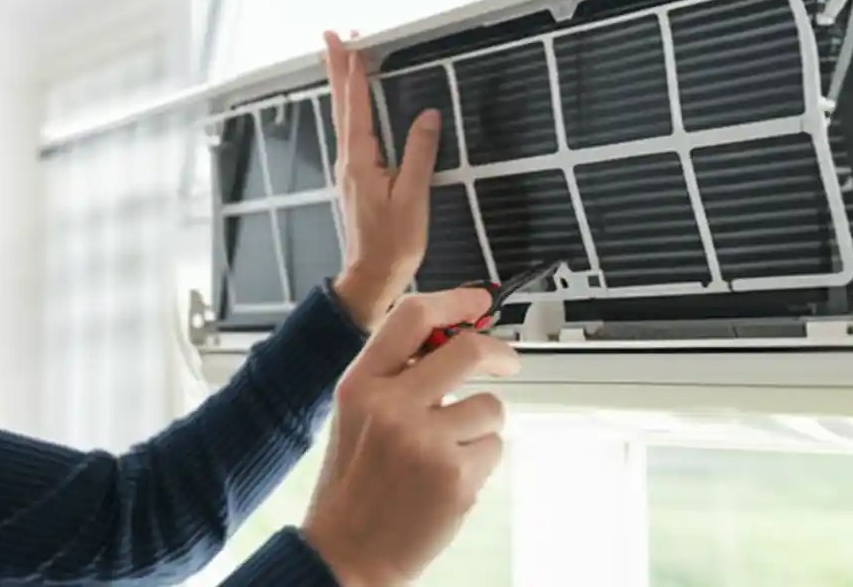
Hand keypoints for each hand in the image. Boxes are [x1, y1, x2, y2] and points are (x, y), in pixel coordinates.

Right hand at [302, 288, 519, 586]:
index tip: (478, 302)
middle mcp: (390, 405)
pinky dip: (480, 460)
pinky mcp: (455, 474)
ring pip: (490, 405)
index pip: (411, 317)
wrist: (346, 551)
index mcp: (360, 384)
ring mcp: (425, 440)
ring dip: (481, 425)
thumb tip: (452, 341)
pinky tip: (448, 479)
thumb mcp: (356, 415)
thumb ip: (395, 375)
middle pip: (468, 350)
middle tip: (506, 360)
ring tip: (448, 452)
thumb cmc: (354, 484)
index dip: (454, 301)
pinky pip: (493, 446)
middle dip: (498, 351)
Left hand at [323, 30, 440, 331]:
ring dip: (343, 86)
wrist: (371, 277)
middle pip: (342, 105)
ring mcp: (349, 171)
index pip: (355, 106)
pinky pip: (351, 134)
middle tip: (333, 36)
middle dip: (339, 68)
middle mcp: (348, 161)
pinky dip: (351, 110)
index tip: (349, 42)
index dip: (354, 72)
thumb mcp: (412, 198)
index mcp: (360, 161)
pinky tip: (355, 108)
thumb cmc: (393, 244)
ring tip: (341, 60)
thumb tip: (426, 115)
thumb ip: (418, 154)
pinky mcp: (355, 180)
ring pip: (344, 118)